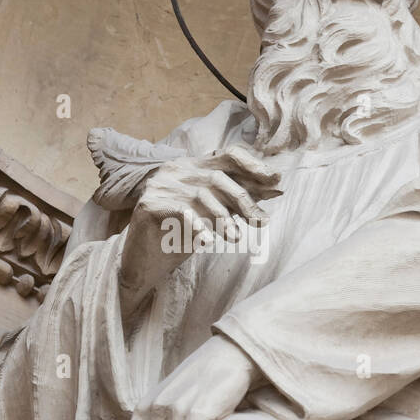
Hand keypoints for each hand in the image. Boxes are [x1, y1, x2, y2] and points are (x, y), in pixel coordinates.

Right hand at [120, 145, 280, 317]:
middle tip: (260, 222)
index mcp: (193, 166)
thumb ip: (239, 201)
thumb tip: (276, 188)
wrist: (143, 264)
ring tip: (235, 238)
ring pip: (201, 195)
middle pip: (217, 177)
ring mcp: (159, 185)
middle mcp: (175, 170)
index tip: (277, 180)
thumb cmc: (181, 238)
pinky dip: (198, 226)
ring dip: (224, 218)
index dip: (253, 165)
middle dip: (243, 200)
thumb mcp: (215, 216)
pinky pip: (181, 211)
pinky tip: (207, 241)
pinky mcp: (148, 205)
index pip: (227, 155)